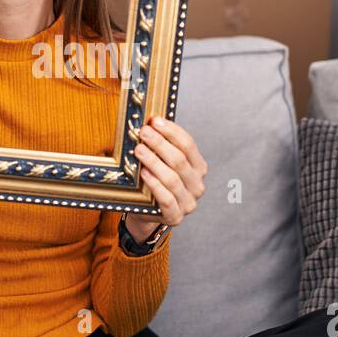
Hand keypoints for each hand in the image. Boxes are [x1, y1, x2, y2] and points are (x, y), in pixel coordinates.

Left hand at [124, 114, 208, 240]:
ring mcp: (188, 202)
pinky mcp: (175, 216)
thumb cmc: (156, 181)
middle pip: (179, 160)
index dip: (171, 131)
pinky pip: (166, 199)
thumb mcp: (162, 163)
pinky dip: (154, 184)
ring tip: (139, 150)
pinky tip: (144, 173)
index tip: (155, 121)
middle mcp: (197, 184)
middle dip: (159, 144)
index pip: (188, 145)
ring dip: (154, 162)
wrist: (148, 212)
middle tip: (143, 133)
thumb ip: (162, 146)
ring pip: (172, 178)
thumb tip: (150, 123)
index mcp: (198, 167)